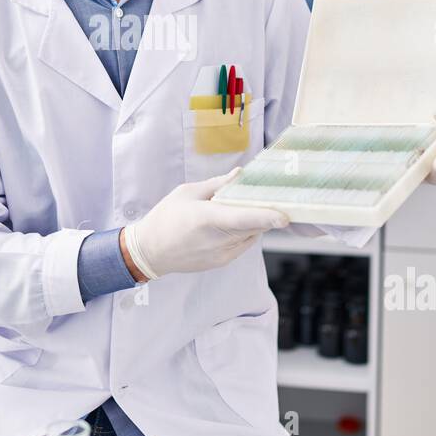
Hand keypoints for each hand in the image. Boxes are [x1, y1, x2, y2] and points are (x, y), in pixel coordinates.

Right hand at [120, 169, 288, 280]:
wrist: (150, 252)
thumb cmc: (166, 218)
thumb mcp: (187, 192)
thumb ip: (217, 184)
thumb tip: (240, 174)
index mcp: (207, 219)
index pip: (243, 219)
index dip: (267, 217)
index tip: (285, 216)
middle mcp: (217, 240)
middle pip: (254, 225)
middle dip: (264, 212)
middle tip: (268, 196)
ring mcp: (221, 254)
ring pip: (251, 235)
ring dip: (253, 222)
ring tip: (238, 208)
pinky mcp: (221, 262)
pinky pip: (243, 244)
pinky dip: (244, 232)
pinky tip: (230, 223)